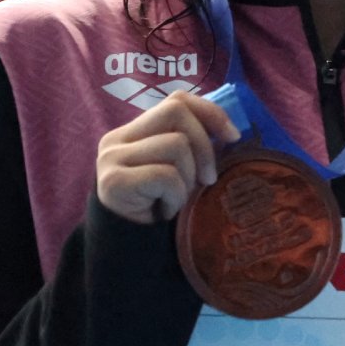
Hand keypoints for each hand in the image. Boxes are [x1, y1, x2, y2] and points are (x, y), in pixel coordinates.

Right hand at [96, 90, 240, 223]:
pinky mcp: (114, 182)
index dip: (210, 112)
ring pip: (176, 145)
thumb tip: (230, 131)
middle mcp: (116, 139)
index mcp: (133, 131)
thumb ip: (191, 144)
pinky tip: (165, 209)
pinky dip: (175, 196)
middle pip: (176, 112)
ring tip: (176, 197)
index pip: (176, 100)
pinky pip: (166, 175)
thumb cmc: (159, 204)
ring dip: (188, 178)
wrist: (129, 245)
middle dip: (204, 145)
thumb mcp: (178, 169)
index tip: (233, 136)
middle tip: (208, 178)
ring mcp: (111, 159)